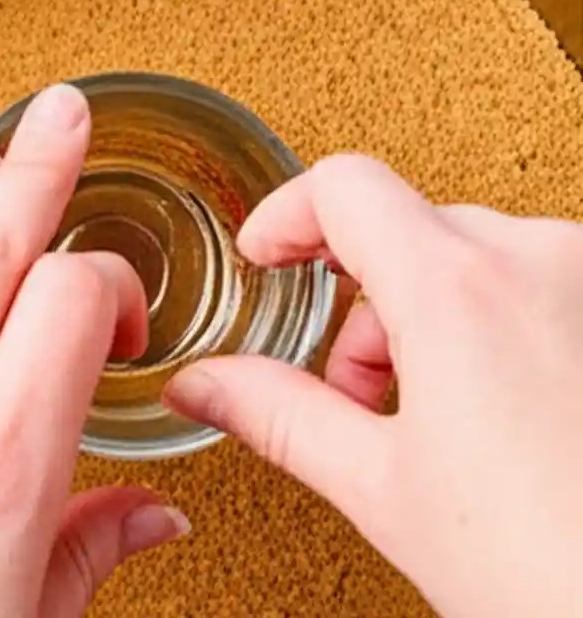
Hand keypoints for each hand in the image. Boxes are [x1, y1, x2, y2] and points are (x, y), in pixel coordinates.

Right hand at [164, 155, 582, 616]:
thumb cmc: (551, 566)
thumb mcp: (381, 487)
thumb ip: (276, 415)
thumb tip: (204, 385)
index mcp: (458, 290)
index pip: (344, 187)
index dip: (284, 215)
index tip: (264, 253)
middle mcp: (541, 262)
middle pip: (408, 231)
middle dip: (362, 307)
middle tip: (357, 398)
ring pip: (478, 259)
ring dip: (433, 321)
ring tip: (438, 421)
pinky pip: (541, 283)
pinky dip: (496, 326)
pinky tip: (501, 414)